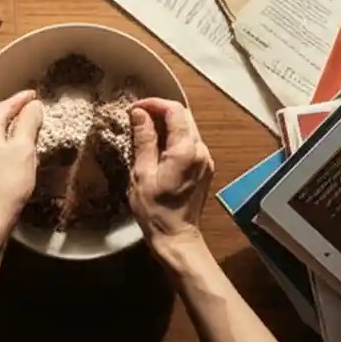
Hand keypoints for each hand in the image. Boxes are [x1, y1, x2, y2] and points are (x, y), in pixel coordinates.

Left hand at [0, 89, 43, 243]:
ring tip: (21, 128)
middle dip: (12, 112)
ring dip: (5, 129)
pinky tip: (4, 151)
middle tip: (30, 109)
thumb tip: (33, 105)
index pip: (4, 105)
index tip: (35, 94)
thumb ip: (28, 123)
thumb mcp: (24, 149)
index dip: (21, 98)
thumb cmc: (8, 183)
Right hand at [128, 98, 214, 259]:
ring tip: (144, 131)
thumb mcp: (142, 173)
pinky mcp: (205, 168)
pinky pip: (190, 143)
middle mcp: (201, 151)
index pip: (175, 111)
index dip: (154, 104)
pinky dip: (174, 137)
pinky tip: (157, 147)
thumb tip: (139, 113)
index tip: (135, 109)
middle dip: (160, 111)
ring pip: (188, 128)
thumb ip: (144, 140)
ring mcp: (206, 160)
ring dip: (167, 124)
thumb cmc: (155, 211)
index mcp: (186, 150)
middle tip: (137, 117)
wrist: (176, 237)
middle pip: (184, 116)